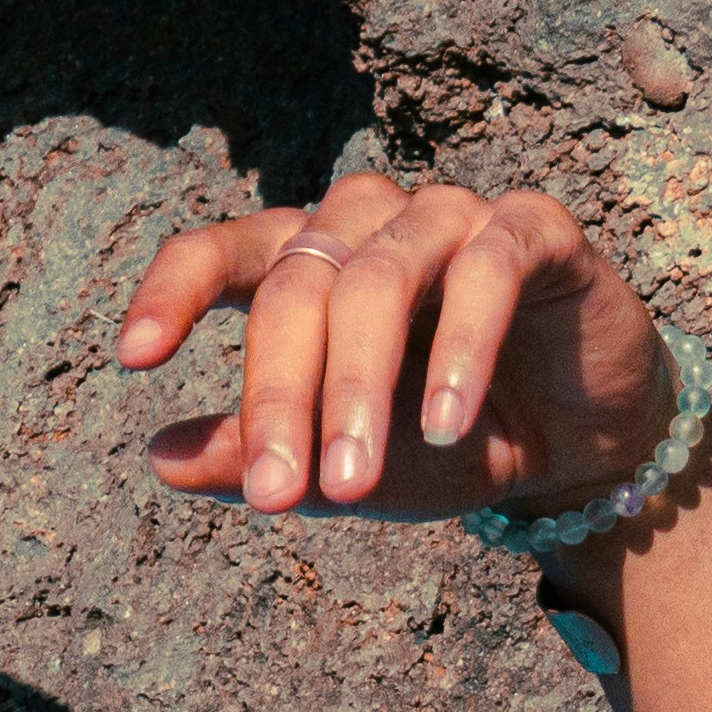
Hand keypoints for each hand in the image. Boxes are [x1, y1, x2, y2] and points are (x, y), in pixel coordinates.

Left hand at [114, 174, 673, 519]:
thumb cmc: (439, 444)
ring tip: (351, 484)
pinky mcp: (535, 228)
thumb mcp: (340, 466)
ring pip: (380, 277)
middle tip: (279, 495)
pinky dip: (460, 348)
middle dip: (282, 397)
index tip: (133, 358)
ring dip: (359, 386)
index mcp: (303, 262)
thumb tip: (159, 455)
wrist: (577, 449)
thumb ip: (255, 456)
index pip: (219, 251)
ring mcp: (451, 216)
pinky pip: (488, 268)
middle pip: (297, 286)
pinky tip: (445, 425)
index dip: (173, 293)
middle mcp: (367, 224)